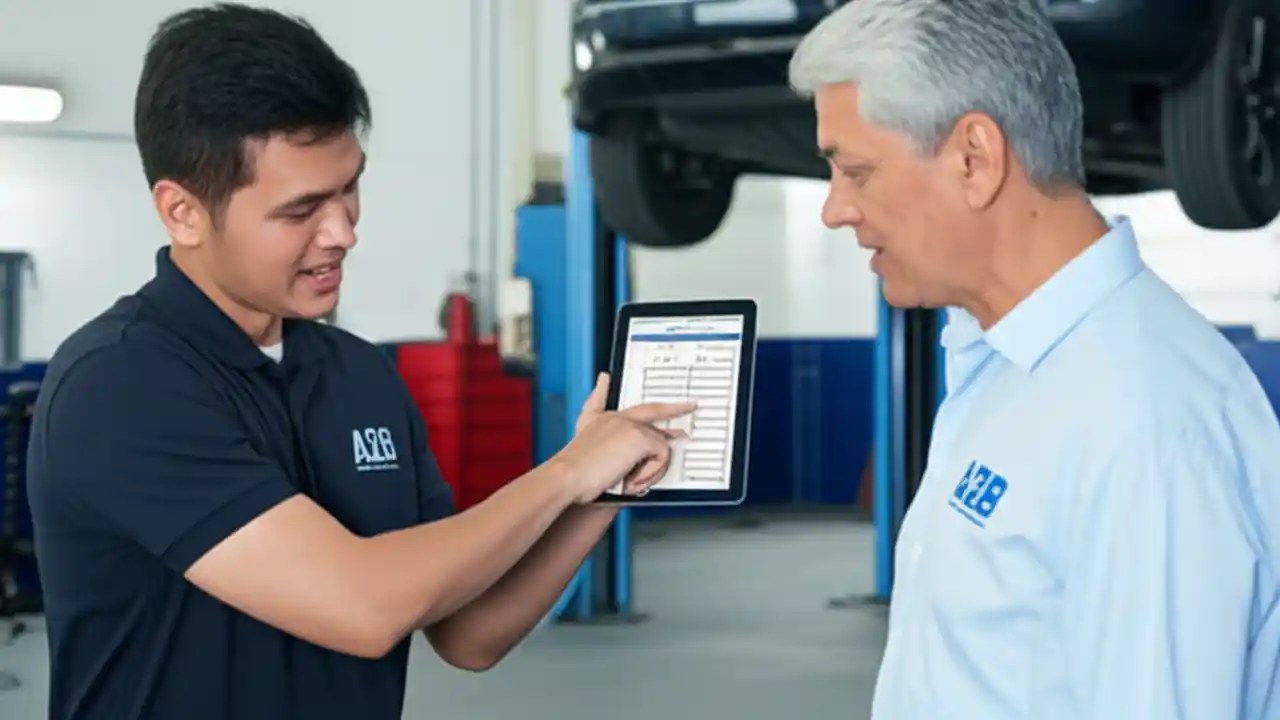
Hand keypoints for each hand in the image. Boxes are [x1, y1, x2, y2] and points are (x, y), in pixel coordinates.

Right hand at [556, 373, 692, 503]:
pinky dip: (651, 473)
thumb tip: (618, 455)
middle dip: (674, 408)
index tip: (604, 378)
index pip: (598, 400)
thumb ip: (604, 448)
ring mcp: (629, 425)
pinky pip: (661, 457)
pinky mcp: (639, 437)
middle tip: (689, 406)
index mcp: (596, 422)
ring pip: (659, 445)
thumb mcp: (585, 456)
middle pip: (650, 410)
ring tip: (633, 482)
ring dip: (652, 468)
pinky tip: (633, 480)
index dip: (601, 389)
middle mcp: (613, 418)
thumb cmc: (573, 474)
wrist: (567, 477)